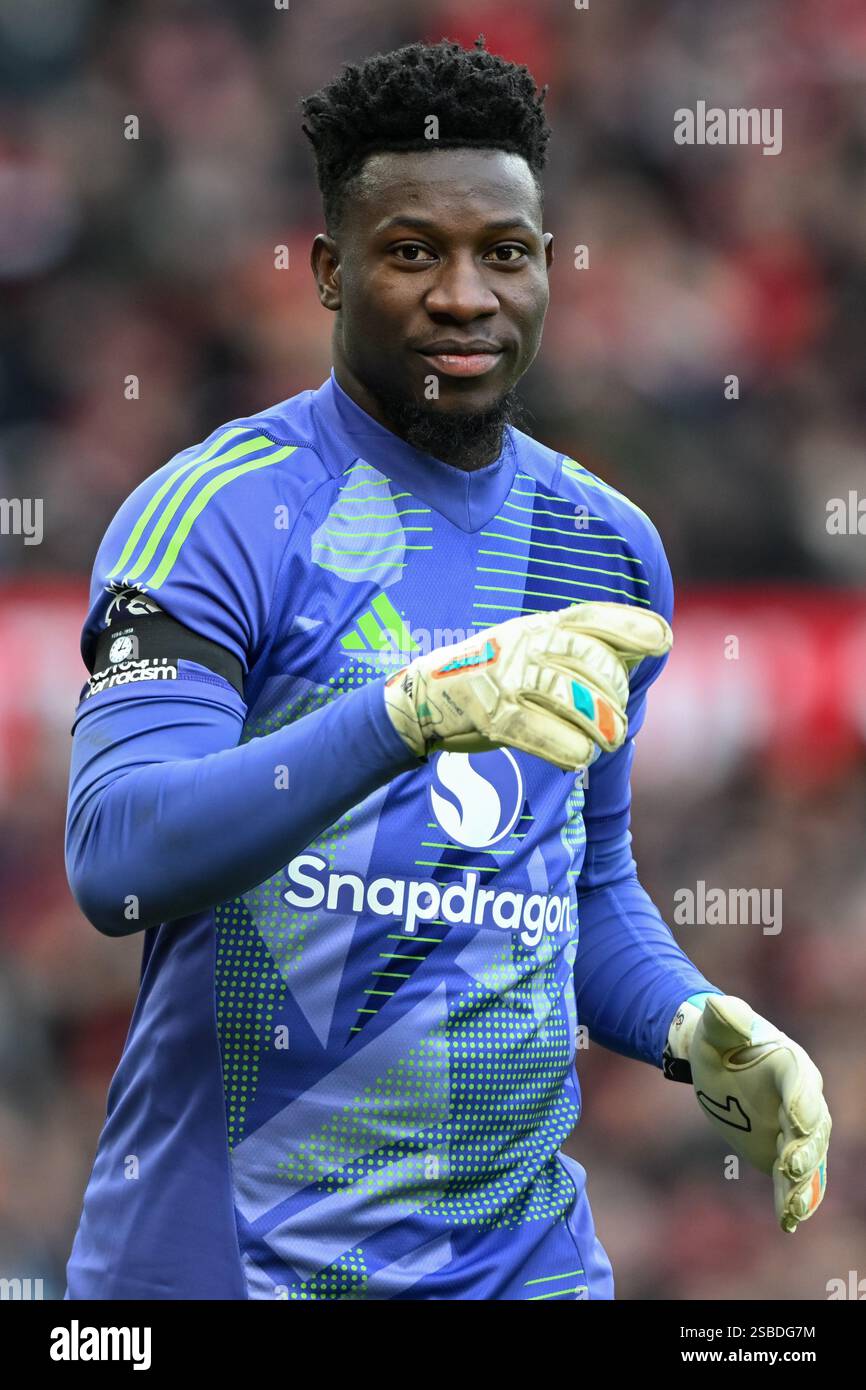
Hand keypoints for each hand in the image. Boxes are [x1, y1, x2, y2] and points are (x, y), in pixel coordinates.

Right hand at [383, 600, 671, 770]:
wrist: (424, 696)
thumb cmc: (493, 676)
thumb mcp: (532, 650)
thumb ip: (578, 651)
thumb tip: (639, 653)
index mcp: (538, 626)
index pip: (590, 618)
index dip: (629, 626)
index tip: (664, 640)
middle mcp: (523, 644)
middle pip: (586, 660)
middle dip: (615, 692)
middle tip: (620, 722)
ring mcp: (504, 677)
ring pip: (566, 695)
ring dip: (598, 723)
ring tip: (611, 742)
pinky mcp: (489, 713)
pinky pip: (535, 729)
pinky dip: (565, 747)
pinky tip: (580, 758)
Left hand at [688, 995, 830, 1232]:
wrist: (718, 1064)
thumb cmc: (718, 1041)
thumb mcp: (715, 1029)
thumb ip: (724, 1020)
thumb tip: (719, 1005)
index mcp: (792, 1066)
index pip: (801, 1085)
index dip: (800, 1101)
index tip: (794, 1121)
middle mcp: (803, 1100)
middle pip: (813, 1128)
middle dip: (805, 1149)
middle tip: (790, 1167)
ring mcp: (796, 1130)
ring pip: (809, 1160)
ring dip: (803, 1184)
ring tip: (794, 1207)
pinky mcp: (782, 1153)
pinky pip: (793, 1180)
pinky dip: (793, 1200)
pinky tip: (788, 1222)